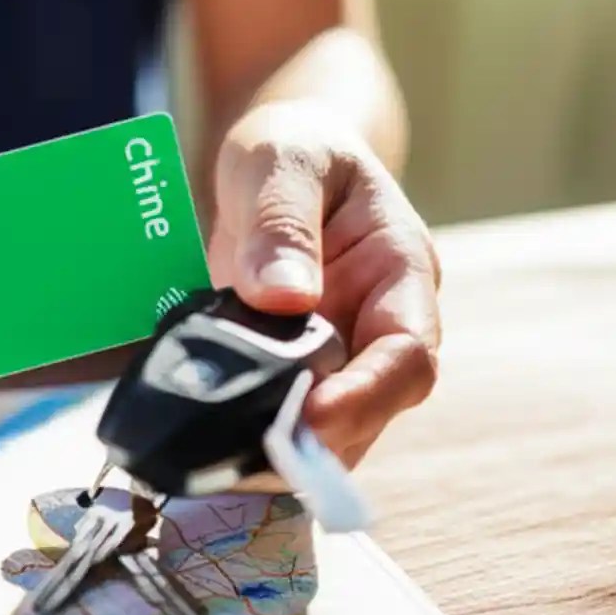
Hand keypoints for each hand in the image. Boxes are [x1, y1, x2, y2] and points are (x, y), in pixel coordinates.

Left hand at [207, 100, 440, 472]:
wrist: (279, 155)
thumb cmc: (294, 147)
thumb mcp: (283, 159)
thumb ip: (282, 221)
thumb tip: (284, 296)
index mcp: (399, 270)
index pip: (408, 352)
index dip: (365, 395)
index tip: (310, 416)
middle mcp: (377, 323)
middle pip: (370, 409)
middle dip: (316, 442)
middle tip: (247, 459)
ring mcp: (337, 351)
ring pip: (328, 429)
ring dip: (281, 453)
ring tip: (220, 466)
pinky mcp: (291, 365)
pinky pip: (282, 414)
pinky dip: (251, 436)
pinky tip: (207, 448)